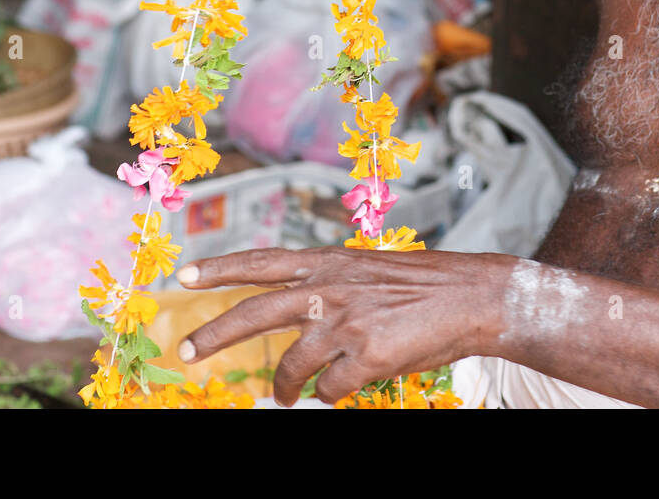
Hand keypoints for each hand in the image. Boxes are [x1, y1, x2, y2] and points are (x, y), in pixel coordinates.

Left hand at [176, 246, 509, 404]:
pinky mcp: (365, 355)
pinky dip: (333, 393)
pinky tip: (350, 385)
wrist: (473, 297)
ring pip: (292, 367)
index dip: (221, 268)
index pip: (263, 261)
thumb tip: (295, 312)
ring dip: (287, 388)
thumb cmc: (424, 286)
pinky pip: (330, 390)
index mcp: (330, 262)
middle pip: (255, 313)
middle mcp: (330, 288)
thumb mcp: (368, 271)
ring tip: (288, 396)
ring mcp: (345, 322)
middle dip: (214, 334)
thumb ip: (329, 285)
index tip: (185, 275)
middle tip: (186, 351)